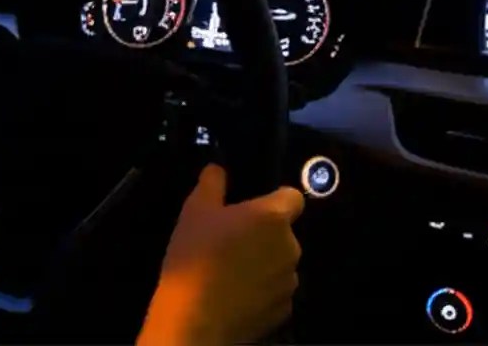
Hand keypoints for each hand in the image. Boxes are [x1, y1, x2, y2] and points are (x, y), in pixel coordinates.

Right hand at [139, 164, 303, 345]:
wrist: (195, 319)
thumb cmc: (196, 257)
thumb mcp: (194, 212)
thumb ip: (211, 184)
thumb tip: (217, 168)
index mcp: (273, 217)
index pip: (293, 196)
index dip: (276, 198)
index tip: (254, 207)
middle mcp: (290, 246)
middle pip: (284, 232)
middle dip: (265, 234)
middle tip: (233, 241)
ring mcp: (289, 281)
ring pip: (281, 263)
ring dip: (265, 263)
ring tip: (232, 272)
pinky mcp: (284, 310)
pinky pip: (276, 291)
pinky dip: (263, 291)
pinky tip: (237, 295)